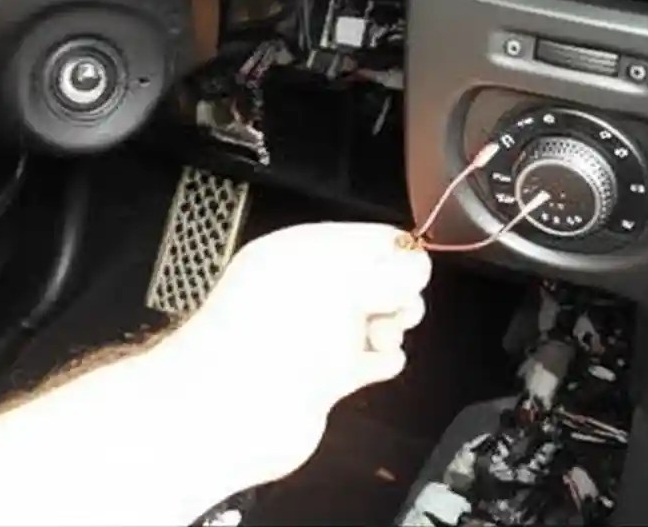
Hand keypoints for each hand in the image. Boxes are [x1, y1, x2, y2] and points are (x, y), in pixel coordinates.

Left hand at [164, 222, 430, 487]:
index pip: (366, 239)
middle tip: (398, 310)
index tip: (412, 276)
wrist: (232, 409)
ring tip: (386, 337)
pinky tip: (383, 360)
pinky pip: (362, 361)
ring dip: (391, 328)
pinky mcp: (319, 378)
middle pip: (375, 281)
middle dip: (397, 294)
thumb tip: (416, 268)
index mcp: (301, 252)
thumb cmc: (271, 336)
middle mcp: (304, 291)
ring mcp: (311, 336)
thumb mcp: (344, 281)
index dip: (397, 255)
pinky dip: (380, 361)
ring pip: (372, 321)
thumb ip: (391, 268)